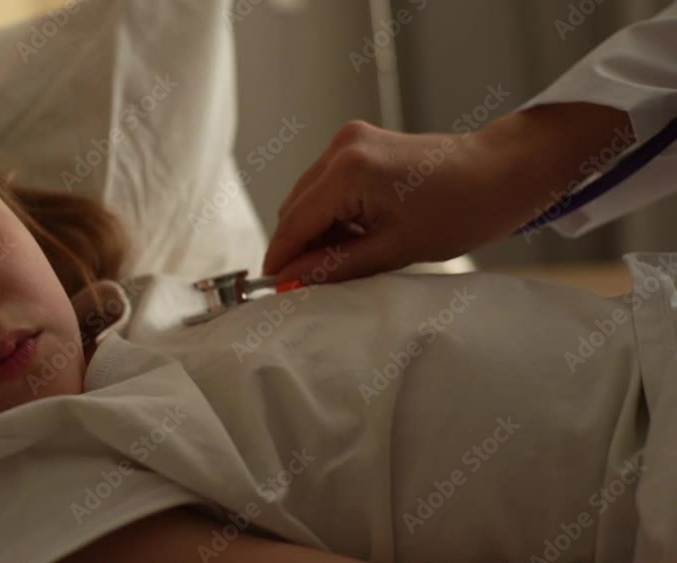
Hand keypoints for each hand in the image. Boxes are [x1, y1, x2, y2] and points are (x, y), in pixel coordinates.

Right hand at [261, 104, 632, 284]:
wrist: (499, 174)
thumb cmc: (460, 211)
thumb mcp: (393, 249)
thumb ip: (334, 265)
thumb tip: (290, 279)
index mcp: (349, 170)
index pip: (294, 222)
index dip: (280, 258)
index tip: (271, 289)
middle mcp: (341, 147)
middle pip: (294, 208)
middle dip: (298, 246)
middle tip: (311, 283)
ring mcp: (347, 141)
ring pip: (307, 198)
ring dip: (316, 230)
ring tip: (346, 257)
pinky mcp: (356, 143)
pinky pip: (325, 186)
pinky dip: (331, 214)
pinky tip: (356, 234)